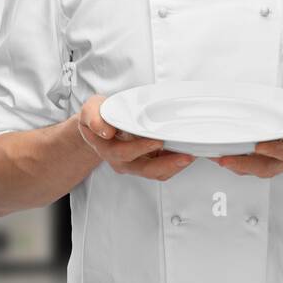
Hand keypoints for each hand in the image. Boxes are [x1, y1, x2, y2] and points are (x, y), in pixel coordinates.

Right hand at [76, 94, 195, 179]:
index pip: (124, 152)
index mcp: (108, 148)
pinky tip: (187, 153)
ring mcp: (136, 164)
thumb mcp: (91, 110)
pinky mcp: (148, 162)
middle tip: (185, 155)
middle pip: (146, 169)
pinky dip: (176, 163)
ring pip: (157, 172)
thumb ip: (93, 117)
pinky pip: (163, 169)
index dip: (140, 148)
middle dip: (167, 163)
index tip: (157, 141)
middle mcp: (122, 161)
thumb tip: (105, 131)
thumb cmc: (99, 117)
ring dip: (175, 165)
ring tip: (191, 155)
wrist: (100, 127)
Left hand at [213, 104, 282, 177]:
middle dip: (243, 164)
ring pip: (252, 169)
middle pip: (263, 167)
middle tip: (224, 158)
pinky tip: (217, 154)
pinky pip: (246, 165)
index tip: (260, 146)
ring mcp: (273, 162)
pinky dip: (232, 162)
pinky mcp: (263, 161)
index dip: (273, 150)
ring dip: (233, 165)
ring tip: (214, 156)